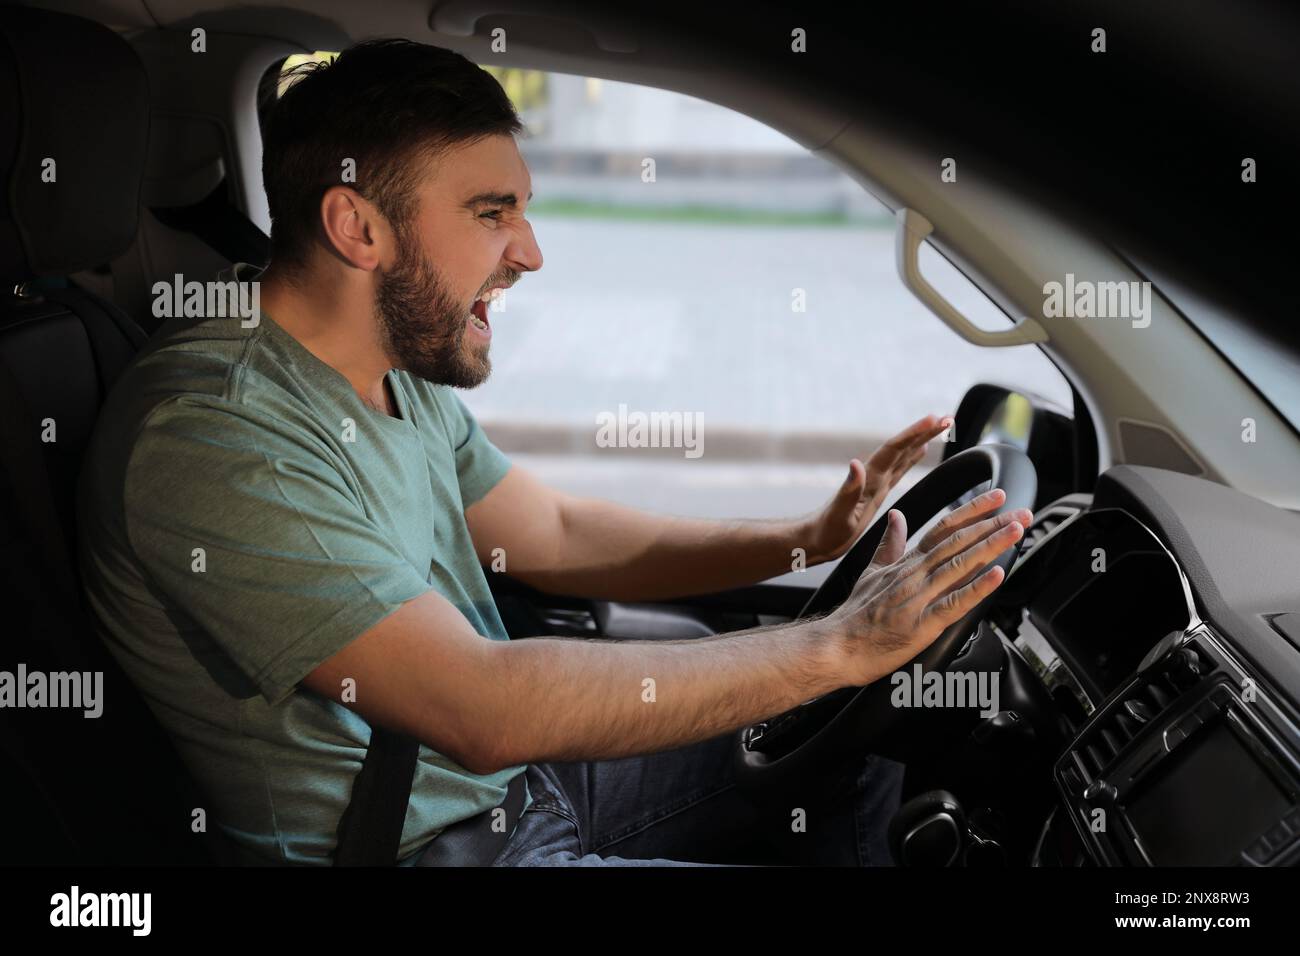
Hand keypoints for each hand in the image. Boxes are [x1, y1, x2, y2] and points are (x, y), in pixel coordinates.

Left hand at [803, 414, 952, 563]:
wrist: (815, 539)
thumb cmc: (826, 531)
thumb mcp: (838, 514)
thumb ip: (849, 490)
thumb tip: (856, 463)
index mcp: (868, 479)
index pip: (893, 450)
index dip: (912, 433)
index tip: (933, 418)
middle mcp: (874, 476)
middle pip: (902, 447)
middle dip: (924, 431)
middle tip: (948, 417)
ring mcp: (877, 483)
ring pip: (903, 455)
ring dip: (921, 439)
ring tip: (941, 425)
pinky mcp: (878, 492)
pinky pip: (900, 470)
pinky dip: (912, 457)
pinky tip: (921, 450)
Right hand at [827, 487, 1030, 686]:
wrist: (837, 646)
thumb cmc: (855, 615)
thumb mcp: (871, 571)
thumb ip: (889, 544)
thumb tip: (896, 517)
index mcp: (906, 563)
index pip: (943, 528)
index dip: (972, 511)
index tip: (998, 498)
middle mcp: (914, 574)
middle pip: (958, 542)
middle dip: (993, 525)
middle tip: (1022, 513)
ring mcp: (918, 597)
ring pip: (960, 566)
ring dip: (990, 547)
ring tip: (1016, 532)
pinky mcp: (922, 624)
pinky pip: (954, 602)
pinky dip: (976, 588)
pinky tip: (996, 575)